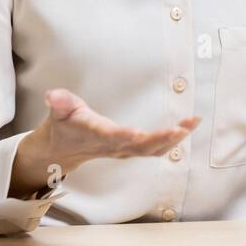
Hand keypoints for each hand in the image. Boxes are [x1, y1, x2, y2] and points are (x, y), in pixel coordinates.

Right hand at [9, 88, 199, 197]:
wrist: (63, 150)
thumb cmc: (64, 125)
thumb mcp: (58, 110)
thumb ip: (59, 102)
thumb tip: (52, 95)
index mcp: (95, 134)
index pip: (111, 136)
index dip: (123, 135)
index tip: (137, 133)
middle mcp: (113, 145)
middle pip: (140, 147)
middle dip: (160, 139)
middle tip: (180, 129)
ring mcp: (124, 150)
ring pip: (153, 149)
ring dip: (174, 139)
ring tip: (193, 122)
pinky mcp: (133, 150)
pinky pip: (157, 149)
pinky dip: (174, 140)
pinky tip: (189, 126)